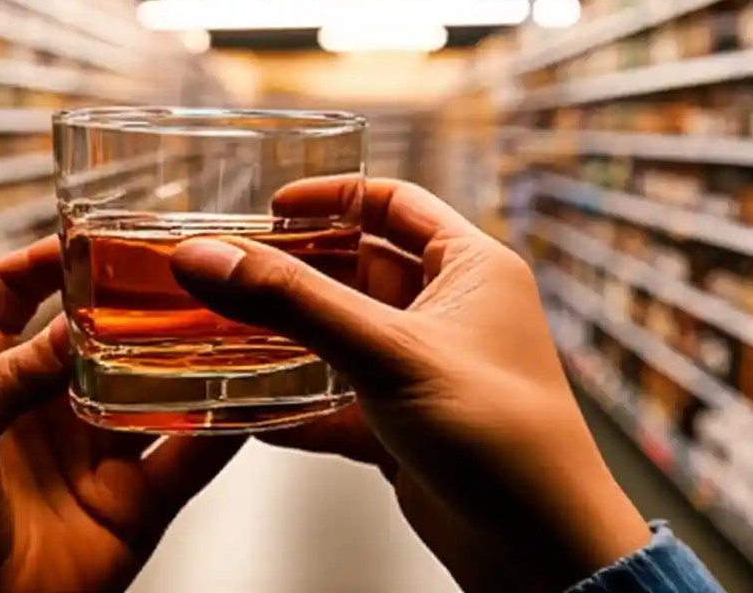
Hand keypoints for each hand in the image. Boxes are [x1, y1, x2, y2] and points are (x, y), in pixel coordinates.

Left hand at [0, 237, 241, 591]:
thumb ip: (8, 373)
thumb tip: (77, 324)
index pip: (15, 286)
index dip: (53, 254)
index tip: (100, 230)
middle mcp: (40, 397)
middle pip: (103, 329)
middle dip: (144, 298)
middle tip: (188, 268)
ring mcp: (92, 445)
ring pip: (156, 384)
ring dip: (193, 356)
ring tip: (234, 319)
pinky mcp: (134, 497)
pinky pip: (188, 455)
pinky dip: (222, 427)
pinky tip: (252, 397)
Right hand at [170, 178, 648, 592]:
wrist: (540, 553)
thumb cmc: (506, 442)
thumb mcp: (389, 353)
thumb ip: (295, 302)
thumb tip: (212, 257)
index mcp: (473, 269)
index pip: (396, 203)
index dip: (334, 197)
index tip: (272, 207)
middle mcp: (452, 312)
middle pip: (359, 269)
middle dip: (296, 271)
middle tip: (233, 270)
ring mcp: (427, 371)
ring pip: (344, 337)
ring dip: (290, 337)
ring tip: (225, 331)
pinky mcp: (407, 426)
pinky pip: (340, 402)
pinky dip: (298, 405)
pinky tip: (250, 412)